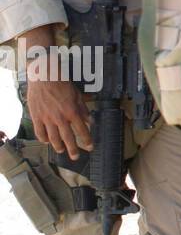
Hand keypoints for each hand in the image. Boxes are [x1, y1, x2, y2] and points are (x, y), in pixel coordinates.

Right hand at [21, 26, 91, 159]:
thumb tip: (90, 122)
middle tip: (76, 157)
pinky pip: (39, 132)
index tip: (90, 147)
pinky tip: (46, 142)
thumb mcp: (78, 95)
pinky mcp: (36, 117)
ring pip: (53, 138)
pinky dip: (43, 139)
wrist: (44, 77)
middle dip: (73, 149)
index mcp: (72, 112)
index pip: (82, 130)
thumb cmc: (62, 84)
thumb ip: (84, 110)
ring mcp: (47, 119)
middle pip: (68, 138)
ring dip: (58, 146)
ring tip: (61, 151)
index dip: (87, 140)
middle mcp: (60, 118)